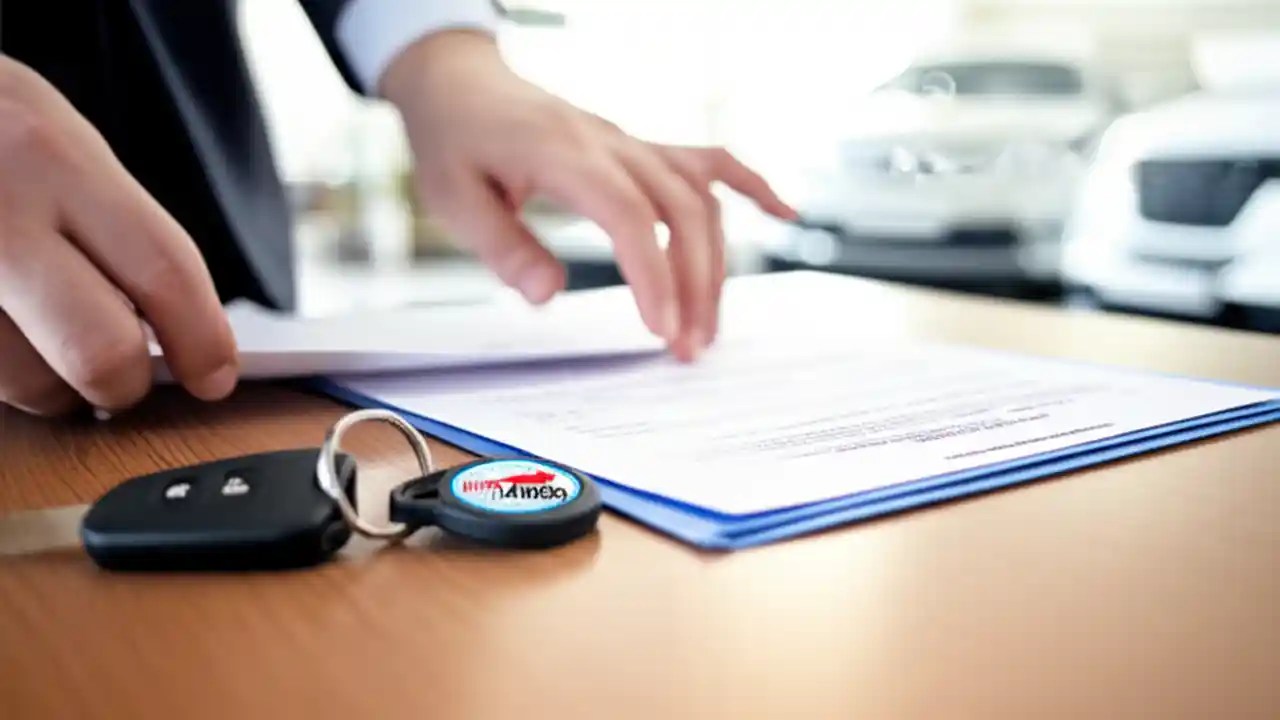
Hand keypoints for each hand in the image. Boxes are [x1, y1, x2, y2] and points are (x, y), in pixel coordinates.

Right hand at [0, 58, 236, 416]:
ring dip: (48, 382)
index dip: (203, 340)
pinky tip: (4, 328)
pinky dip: (4, 368)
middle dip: (123, 382)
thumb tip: (180, 329)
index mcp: (51, 156)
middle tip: (122, 376)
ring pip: (26, 384)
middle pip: (101, 352)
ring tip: (37, 337)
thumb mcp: (47, 134)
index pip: (164, 271)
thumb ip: (112, 219)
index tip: (215, 375)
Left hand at [381, 32, 796, 360]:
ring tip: (709, 326)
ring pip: (699, 198)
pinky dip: (751, 186)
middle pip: (680, 211)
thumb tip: (548, 295)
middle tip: (689, 348)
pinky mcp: (640, 148)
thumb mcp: (454, 198)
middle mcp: (611, 143)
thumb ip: (502, 246)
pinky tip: (784, 213)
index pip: (629, 217)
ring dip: (715, 264)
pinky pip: (708, 160)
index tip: (662, 329)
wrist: (462, 84)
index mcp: (564, 153)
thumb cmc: (455, 140)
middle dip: (695, 284)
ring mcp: (632, 143)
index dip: (653, 276)